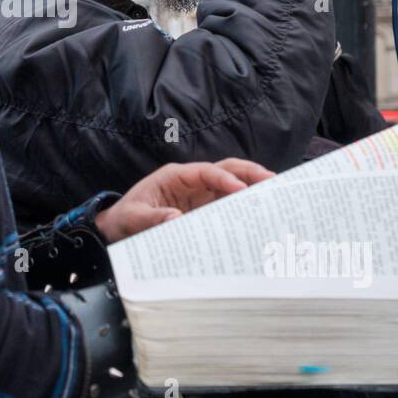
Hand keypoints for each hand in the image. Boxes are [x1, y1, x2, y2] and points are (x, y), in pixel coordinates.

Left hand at [95, 158, 272, 243]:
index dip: (224, 179)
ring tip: (277, 196)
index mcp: (175, 176)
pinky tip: (261, 214)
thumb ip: (152, 218)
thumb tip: (175, 220)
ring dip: (253, 188)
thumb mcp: (133, 218)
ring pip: (233, 184)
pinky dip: (245, 206)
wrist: (120, 227)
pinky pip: (229, 204)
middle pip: (226, 170)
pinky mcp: (205, 209)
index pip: (206, 172)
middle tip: (274, 182)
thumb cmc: (125, 218)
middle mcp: (192, 181)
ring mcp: (201, 194)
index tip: (240, 190)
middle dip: (250, 173)